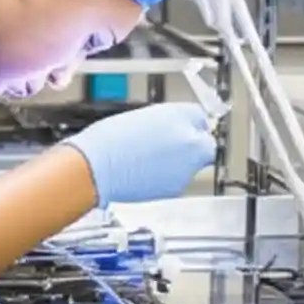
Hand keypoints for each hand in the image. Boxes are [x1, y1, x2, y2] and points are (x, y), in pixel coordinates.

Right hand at [63, 102, 215, 206]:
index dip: (190, 122)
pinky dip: (168, 176)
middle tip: (176, 146)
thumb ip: (165, 123)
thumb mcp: (140, 119)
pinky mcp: (176, 188)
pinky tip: (147, 172)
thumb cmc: (109, 140)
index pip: (199, 116)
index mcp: (177, 116)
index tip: (185, 126)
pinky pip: (179, 178)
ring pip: (193, 163)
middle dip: (195, 145)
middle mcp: (188, 141)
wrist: (96, 168)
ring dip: (180, 161)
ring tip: (151, 159)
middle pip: (206, 143)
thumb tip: (172, 128)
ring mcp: (185, 167)